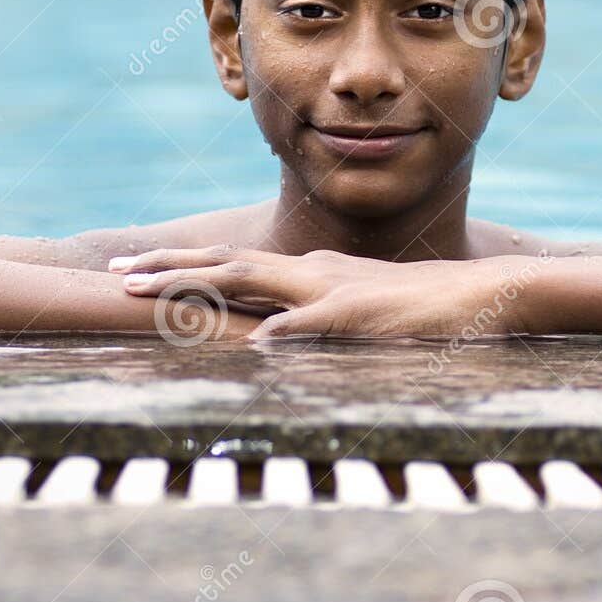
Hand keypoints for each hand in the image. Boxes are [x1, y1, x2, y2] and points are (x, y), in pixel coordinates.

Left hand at [109, 246, 539, 339]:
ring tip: (148, 288)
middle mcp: (309, 273)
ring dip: (195, 281)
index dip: (179, 265)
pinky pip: (317, 321)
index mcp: (305, 272)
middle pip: (225, 262)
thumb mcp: (352, 309)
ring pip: (251, 278)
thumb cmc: (419, 306)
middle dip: (167, 265)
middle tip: (117, 271)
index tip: (133, 271)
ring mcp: (333, 292)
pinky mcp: (363, 315)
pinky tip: (256, 338)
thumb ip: (309, 312)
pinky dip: (285, 327)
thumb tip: (265, 330)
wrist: (484, 293)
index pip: (229, 264)